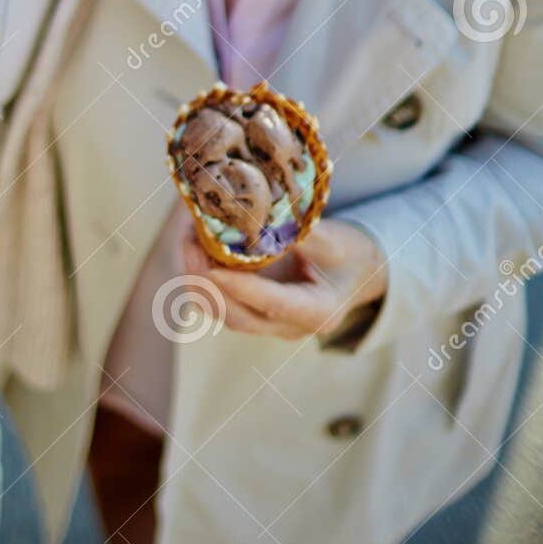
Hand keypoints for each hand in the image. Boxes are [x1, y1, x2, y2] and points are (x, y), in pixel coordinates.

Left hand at [182, 218, 387, 340]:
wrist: (355, 273)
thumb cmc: (349, 255)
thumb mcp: (336, 241)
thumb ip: (300, 234)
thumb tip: (261, 217)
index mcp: (318, 313)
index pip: (274, 305)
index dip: (242, 288)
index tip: (214, 267)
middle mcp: (289, 327)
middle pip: (241, 317)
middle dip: (209, 283)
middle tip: (190, 244)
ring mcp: (269, 323)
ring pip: (225, 313)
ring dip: (199, 280)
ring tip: (187, 240)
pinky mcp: (254, 311)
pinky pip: (222, 303)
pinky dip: (203, 279)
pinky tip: (194, 246)